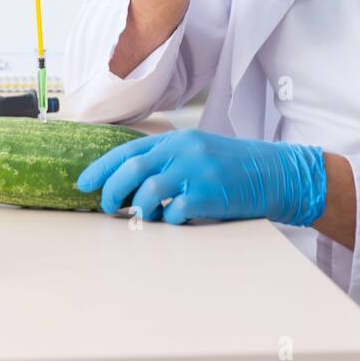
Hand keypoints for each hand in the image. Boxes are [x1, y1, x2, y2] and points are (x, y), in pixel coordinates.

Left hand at [76, 128, 326, 226]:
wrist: (275, 174)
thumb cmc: (233, 167)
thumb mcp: (197, 152)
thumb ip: (167, 160)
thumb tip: (128, 181)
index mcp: (177, 139)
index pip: (127, 151)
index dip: (101, 168)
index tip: (83, 183)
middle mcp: (183, 151)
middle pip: (130, 171)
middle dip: (112, 192)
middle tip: (108, 207)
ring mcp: (196, 172)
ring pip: (147, 194)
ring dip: (138, 211)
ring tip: (144, 217)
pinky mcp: (208, 195)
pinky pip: (173, 213)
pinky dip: (168, 221)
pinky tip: (177, 220)